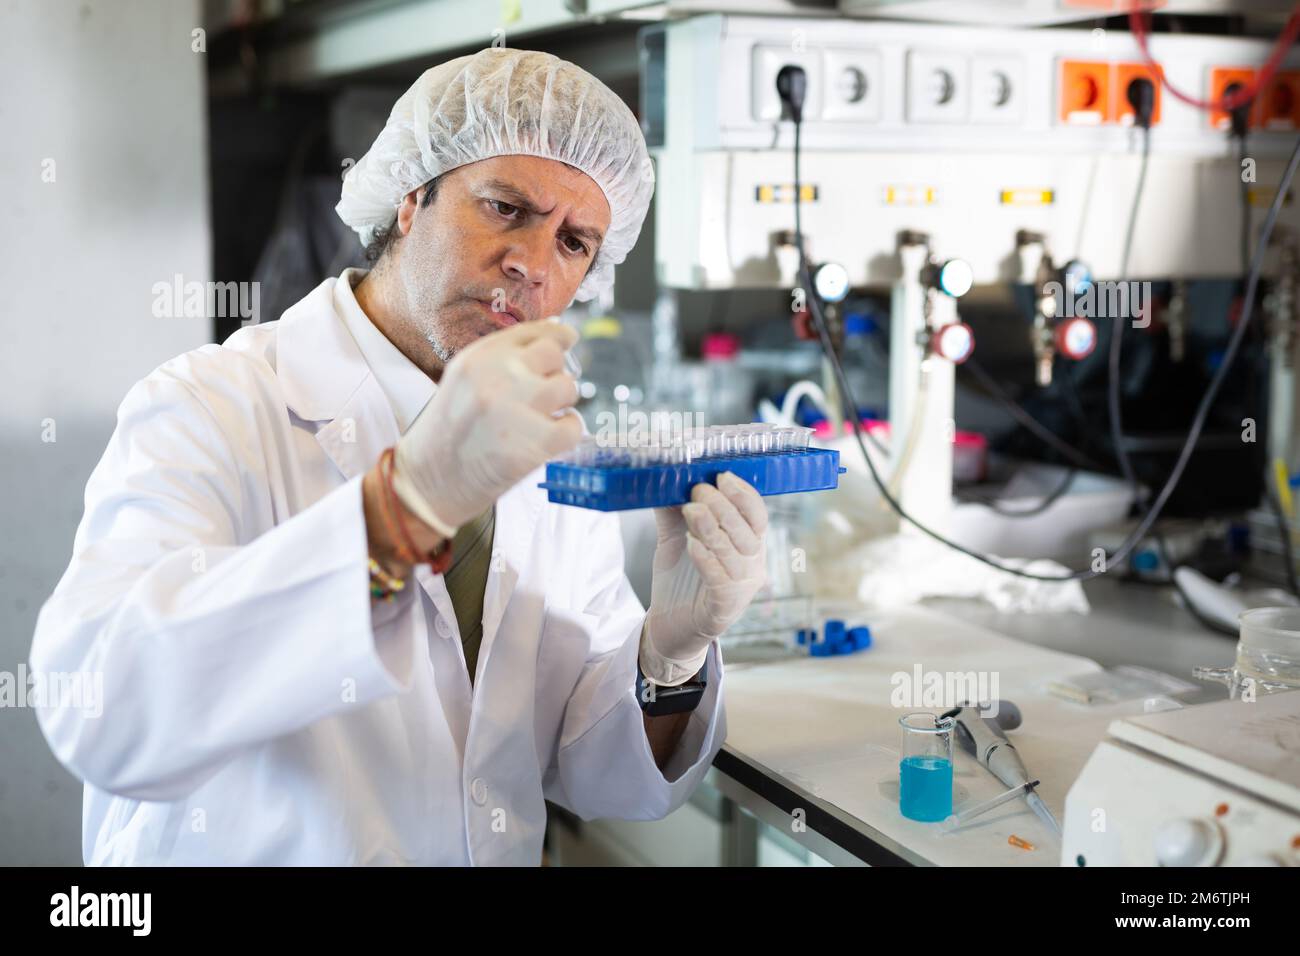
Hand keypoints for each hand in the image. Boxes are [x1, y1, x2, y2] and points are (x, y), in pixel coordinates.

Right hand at [390, 319, 581, 535]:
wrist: (427, 483)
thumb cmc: (448, 433)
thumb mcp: (463, 382)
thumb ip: (502, 359)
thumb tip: (557, 334)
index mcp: (478, 358)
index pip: (533, 332)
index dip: (557, 335)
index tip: (567, 338)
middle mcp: (498, 376)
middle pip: (554, 355)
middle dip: (556, 372)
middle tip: (543, 394)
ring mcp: (518, 409)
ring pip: (568, 388)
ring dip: (561, 404)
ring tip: (537, 420)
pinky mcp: (536, 443)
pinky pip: (574, 425)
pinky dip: (567, 432)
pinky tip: (546, 439)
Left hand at [641, 472, 767, 684]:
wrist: (669, 626)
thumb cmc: (680, 580)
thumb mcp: (676, 539)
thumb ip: (673, 512)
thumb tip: (663, 478)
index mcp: (748, 545)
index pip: (757, 515)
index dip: (744, 494)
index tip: (722, 476)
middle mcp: (752, 566)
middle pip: (747, 532)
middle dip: (723, 507)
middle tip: (698, 491)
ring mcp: (742, 589)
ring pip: (734, 553)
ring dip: (712, 528)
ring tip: (690, 510)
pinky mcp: (725, 609)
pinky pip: (721, 580)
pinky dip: (707, 560)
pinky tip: (692, 545)